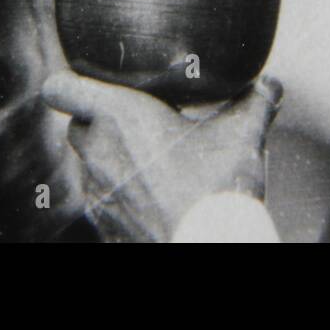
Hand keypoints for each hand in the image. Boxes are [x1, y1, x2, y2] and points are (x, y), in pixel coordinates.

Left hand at [42, 71, 283, 242]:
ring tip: (151, 163)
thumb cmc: (218, 186)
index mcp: (117, 116)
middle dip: (97, 122)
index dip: (67, 82)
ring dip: (111, 160)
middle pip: (76, 127)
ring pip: (90, 166)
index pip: (59, 88)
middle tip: (135, 122)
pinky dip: (122, 195)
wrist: (210, 247)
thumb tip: (270, 83)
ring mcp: (98, 194)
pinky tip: (154, 198)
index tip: (88, 82)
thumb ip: (256, 101)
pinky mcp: (105, 226)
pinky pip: (104, 202)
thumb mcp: (242, 134)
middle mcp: (97, 153)